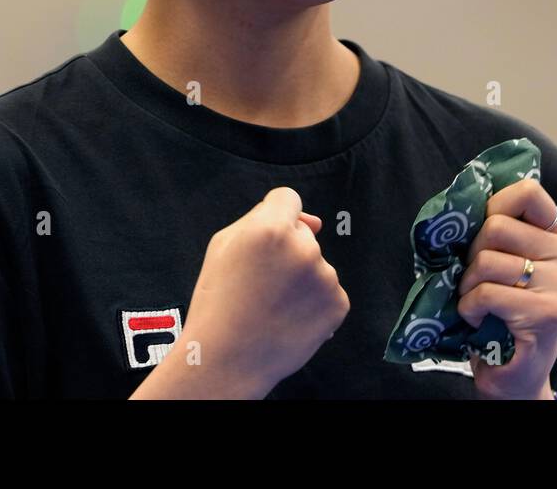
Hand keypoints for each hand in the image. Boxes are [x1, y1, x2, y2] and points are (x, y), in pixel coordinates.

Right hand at [134, 187, 348, 398]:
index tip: (265, 241)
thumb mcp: (223, 245)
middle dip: (288, 250)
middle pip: (304, 234)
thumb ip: (261, 217)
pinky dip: (314, 301)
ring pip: (316, 264)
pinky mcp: (338, 304)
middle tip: (262, 281)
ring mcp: (325, 278)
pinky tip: (290, 316)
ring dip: (302, 277)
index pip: (288, 198)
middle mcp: (304, 249)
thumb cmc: (219, 301)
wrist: (228, 358)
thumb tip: (311, 220)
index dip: (275, 216)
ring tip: (273, 303)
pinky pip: (329, 290)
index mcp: (271, 229)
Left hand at [456, 178, 556, 398]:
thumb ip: (498, 229)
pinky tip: (480, 320)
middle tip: (476, 280)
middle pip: (496, 225)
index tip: (481, 235)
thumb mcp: (506, 262)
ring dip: (467, 285)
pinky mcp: (548, 312)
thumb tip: (464, 196)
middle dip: (471, 254)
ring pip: (487, 259)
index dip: (492, 206)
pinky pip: (486, 292)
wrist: (515, 376)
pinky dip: (469, 307)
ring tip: (478, 302)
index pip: (527, 191)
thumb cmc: (502, 314)